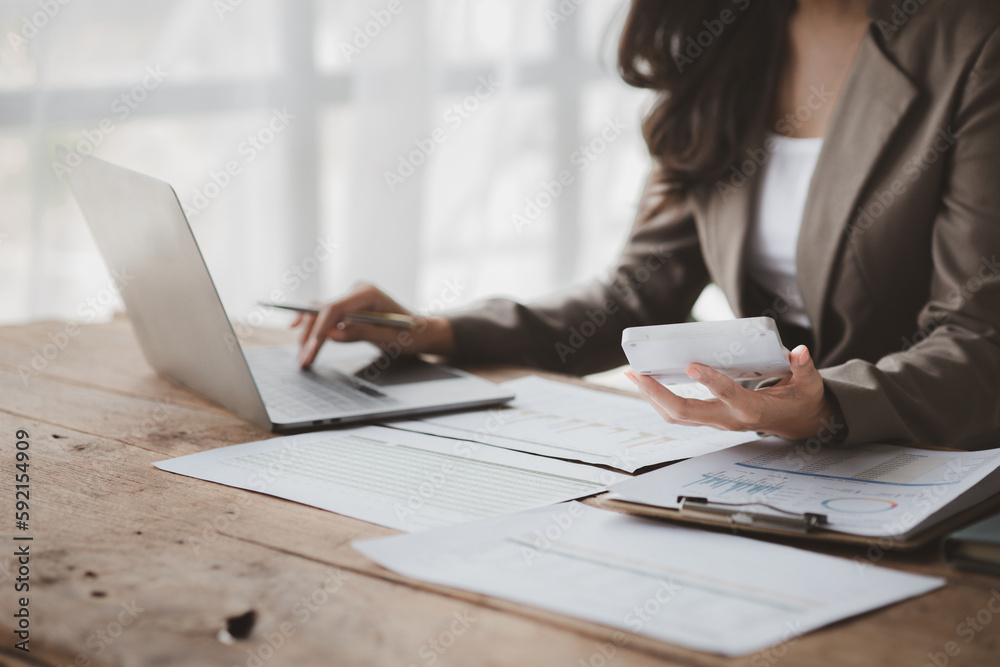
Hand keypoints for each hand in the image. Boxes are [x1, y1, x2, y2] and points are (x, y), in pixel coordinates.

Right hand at [293, 283, 455, 368]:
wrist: (422, 331)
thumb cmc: (411, 334)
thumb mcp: (390, 337)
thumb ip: (360, 333)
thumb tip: (331, 334)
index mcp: (367, 294)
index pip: (334, 308)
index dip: (320, 330)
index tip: (311, 350)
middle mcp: (356, 292)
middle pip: (323, 311)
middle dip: (310, 336)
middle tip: (303, 360)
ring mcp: (352, 298)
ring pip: (320, 314)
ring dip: (309, 335)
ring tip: (304, 359)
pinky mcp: (349, 308)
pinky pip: (326, 317)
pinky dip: (316, 330)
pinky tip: (302, 338)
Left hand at [624, 345, 842, 440]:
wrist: (797, 423)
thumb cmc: (800, 399)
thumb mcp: (809, 384)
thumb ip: (804, 368)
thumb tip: (800, 351)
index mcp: (753, 409)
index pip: (729, 396)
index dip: (711, 382)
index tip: (692, 364)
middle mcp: (729, 418)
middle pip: (687, 413)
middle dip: (658, 394)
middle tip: (638, 373)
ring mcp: (716, 421)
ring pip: (676, 416)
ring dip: (651, 397)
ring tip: (632, 374)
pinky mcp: (708, 418)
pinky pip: (677, 414)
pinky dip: (658, 399)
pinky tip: (644, 382)